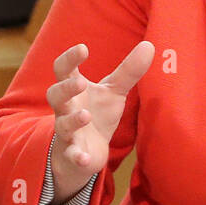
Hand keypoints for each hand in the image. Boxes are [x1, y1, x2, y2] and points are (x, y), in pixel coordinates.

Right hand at [46, 40, 154, 204]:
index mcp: (73, 89)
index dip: (69, 58)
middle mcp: (65, 108)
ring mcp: (67, 131)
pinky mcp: (73, 152)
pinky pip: (71, 154)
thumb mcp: (114, 92)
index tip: (83, 48)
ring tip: (86, 115)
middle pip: (55, 94)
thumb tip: (149, 45)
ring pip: (62, 124)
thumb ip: (129, 71)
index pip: (63, 69)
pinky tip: (84, 158)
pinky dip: (76, 156)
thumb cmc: (97, 113)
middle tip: (81, 82)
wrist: (87, 150)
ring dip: (72, 120)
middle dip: (66, 88)